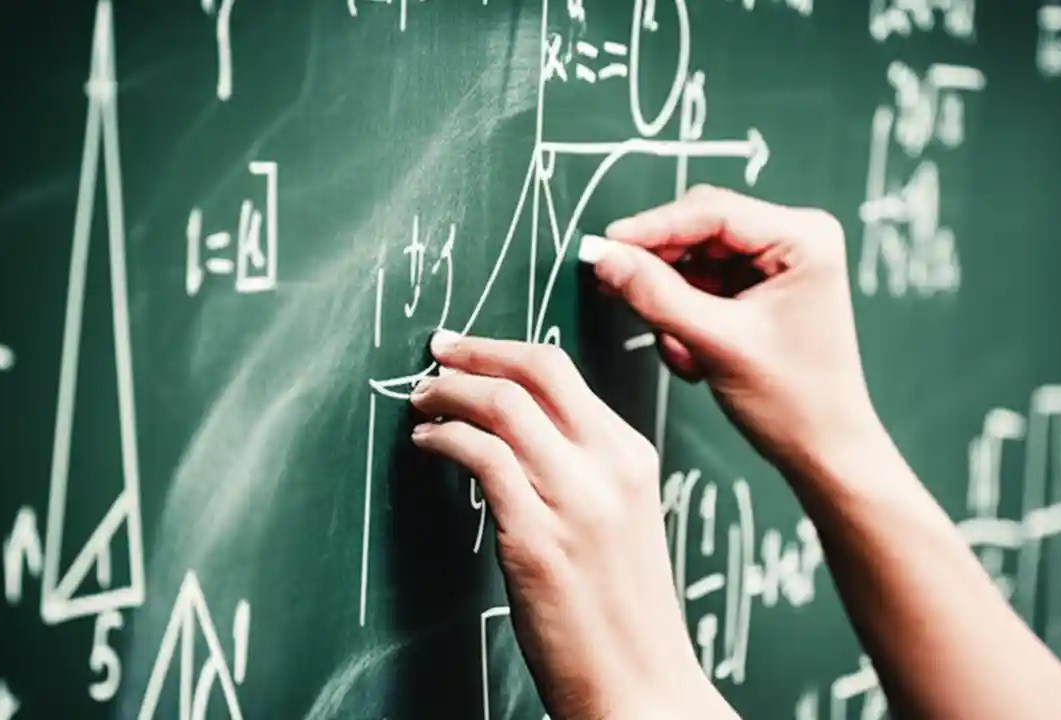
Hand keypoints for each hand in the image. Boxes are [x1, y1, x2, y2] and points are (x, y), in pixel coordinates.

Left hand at [411, 333, 735, 719]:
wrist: (640, 687)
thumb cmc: (621, 615)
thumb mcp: (620, 521)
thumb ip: (582, 471)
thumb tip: (518, 432)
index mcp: (632, 456)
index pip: (563, 371)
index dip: (503, 350)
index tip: (466, 350)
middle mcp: (609, 467)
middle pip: (535, 370)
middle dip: (474, 351)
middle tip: (436, 353)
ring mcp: (576, 500)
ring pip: (501, 405)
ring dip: (447, 394)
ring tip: (420, 403)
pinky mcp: (537, 538)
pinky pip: (480, 456)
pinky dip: (443, 438)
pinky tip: (427, 444)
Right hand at [594, 185, 883, 483]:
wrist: (823, 450)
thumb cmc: (794, 401)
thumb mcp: (717, 344)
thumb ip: (657, 296)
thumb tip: (606, 258)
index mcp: (804, 238)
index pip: (712, 213)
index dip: (652, 227)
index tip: (605, 245)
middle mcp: (794, 239)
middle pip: (700, 229)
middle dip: (660, 267)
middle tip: (614, 287)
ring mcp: (775, 263)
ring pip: (694, 259)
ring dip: (671, 299)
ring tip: (679, 347)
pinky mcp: (758, 289)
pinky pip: (701, 283)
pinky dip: (683, 314)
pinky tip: (692, 353)